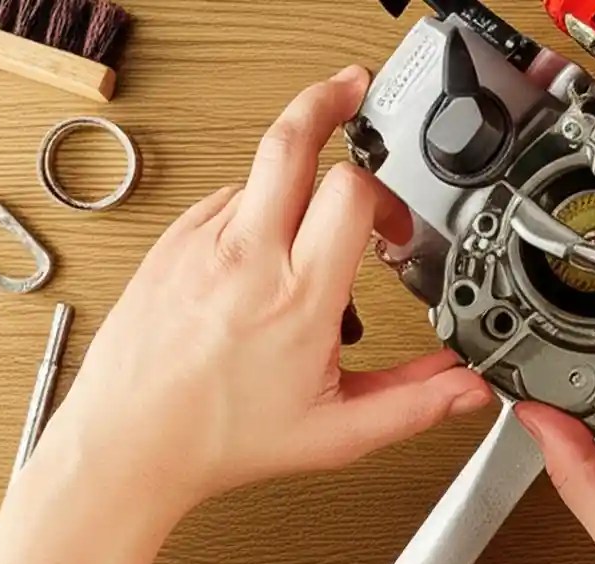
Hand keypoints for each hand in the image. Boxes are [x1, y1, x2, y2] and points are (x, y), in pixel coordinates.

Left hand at [32, 66, 492, 510]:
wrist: (128, 442)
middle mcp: (247, 258)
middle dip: (329, 101)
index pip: (351, 193)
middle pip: (292, 140)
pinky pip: (223, 203)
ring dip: (294, 186)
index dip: (385, 195)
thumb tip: (466, 389)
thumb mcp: (335, 434)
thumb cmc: (218, 439)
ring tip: (309, 230)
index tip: (394, 222)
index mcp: (298, 298)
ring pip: (261, 175)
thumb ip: (412, 404)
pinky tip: (261, 258)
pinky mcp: (170, 244)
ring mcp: (201, 244)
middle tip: (353, 91)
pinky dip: (253, 214)